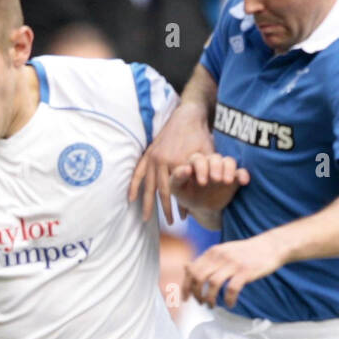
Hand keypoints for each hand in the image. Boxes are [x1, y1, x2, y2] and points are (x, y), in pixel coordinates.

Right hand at [129, 103, 215, 222]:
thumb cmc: (201, 135)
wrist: (187, 115)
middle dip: (165, 209)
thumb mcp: (208, 153)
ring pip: (148, 186)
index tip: (184, 218)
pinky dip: (133, 186)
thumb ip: (206, 171)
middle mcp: (163, 162)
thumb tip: (207, 189)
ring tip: (146, 219)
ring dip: (148, 204)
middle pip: (162, 193)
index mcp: (178, 162)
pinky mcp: (148, 154)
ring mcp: (153, 158)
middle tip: (169, 223)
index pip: (179, 191)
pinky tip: (131, 199)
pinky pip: (138, 173)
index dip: (182, 205)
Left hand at [170, 152, 249, 215]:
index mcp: (194, 163)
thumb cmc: (186, 195)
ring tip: (226, 181)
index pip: (198, 159)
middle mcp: (210, 163)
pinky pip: (241, 171)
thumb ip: (177, 177)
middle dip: (215, 167)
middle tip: (215, 180)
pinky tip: (244, 181)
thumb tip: (186, 168)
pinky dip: (243, 174)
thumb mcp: (177, 189)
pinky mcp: (234, 177)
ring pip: (229, 161)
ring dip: (229, 169)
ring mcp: (223, 169)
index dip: (200, 168)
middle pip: (215, 158)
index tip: (202, 182)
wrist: (201, 208)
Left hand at [184, 233, 285, 308]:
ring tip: (212, 306)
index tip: (186, 299)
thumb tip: (186, 267)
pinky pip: (232, 289)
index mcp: (212, 252)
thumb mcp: (222, 251)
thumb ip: (205, 261)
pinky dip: (229, 300)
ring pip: (213, 284)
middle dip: (196, 294)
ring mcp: (233, 264)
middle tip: (201, 303)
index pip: (192, 270)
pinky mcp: (245, 272)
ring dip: (210, 299)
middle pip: (199, 278)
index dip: (186, 286)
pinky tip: (230, 304)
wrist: (271, 246)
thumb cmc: (245, 252)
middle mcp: (220, 256)